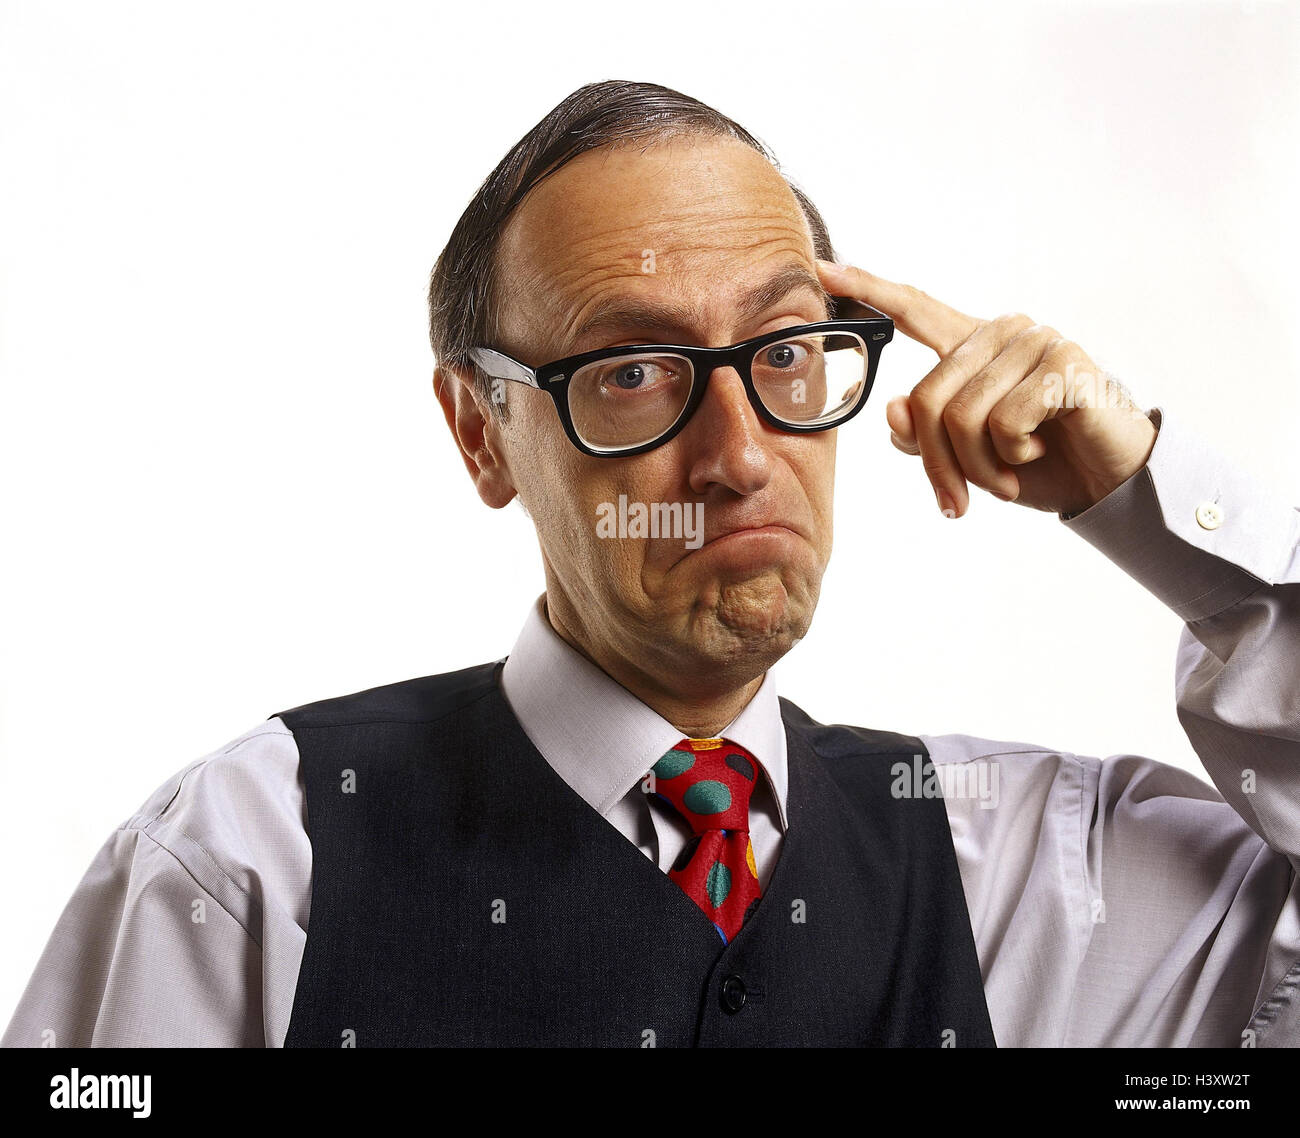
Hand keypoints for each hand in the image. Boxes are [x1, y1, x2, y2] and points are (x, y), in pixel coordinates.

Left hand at [818, 260, 1157, 517]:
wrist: (1108, 480)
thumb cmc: (1036, 460)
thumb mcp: (968, 454)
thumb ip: (923, 433)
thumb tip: (893, 409)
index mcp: (972, 343)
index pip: (914, 309)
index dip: (868, 289)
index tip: (823, 267)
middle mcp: (1001, 331)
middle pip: (927, 400)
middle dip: (938, 464)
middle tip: (959, 500)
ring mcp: (1035, 341)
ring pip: (963, 417)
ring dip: (981, 468)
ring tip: (1009, 475)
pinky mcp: (1065, 363)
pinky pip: (1006, 423)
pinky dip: (1015, 455)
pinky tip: (1041, 448)